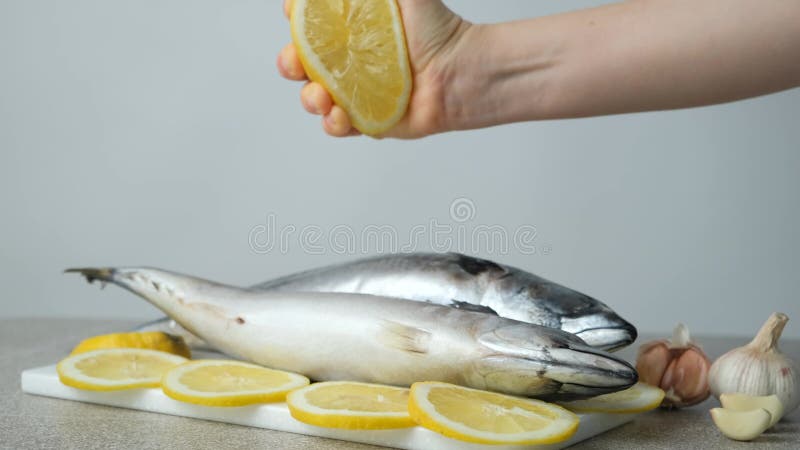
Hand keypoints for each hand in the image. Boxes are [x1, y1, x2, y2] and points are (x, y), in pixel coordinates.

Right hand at [277, 0, 470, 138]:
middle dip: (289, 64)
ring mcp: (356, 92)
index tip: (293, 12)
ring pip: (314, 98)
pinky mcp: (368, 120)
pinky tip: (338, 116)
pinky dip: (332, 123)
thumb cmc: (437, 29)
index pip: (309, 24)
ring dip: (308, 98)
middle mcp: (348, 60)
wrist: (460, 70)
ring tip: (321, 97)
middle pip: (301, 64)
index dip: (295, 19)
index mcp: (350, 29)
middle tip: (295, 63)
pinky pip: (339, 126)